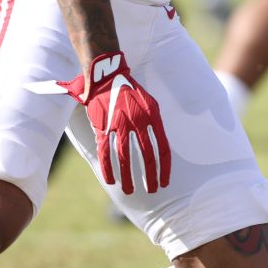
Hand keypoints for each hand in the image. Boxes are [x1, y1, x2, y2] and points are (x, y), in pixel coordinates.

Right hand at [54, 51, 171, 194]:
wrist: (108, 77)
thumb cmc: (132, 92)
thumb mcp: (151, 104)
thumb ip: (155, 124)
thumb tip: (161, 144)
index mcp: (153, 117)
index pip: (162, 148)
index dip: (164, 168)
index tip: (164, 182)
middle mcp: (138, 122)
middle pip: (147, 155)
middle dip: (149, 176)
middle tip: (151, 190)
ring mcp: (119, 125)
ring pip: (125, 157)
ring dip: (128, 176)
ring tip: (130, 190)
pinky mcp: (102, 127)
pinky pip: (106, 152)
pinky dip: (108, 168)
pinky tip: (111, 180)